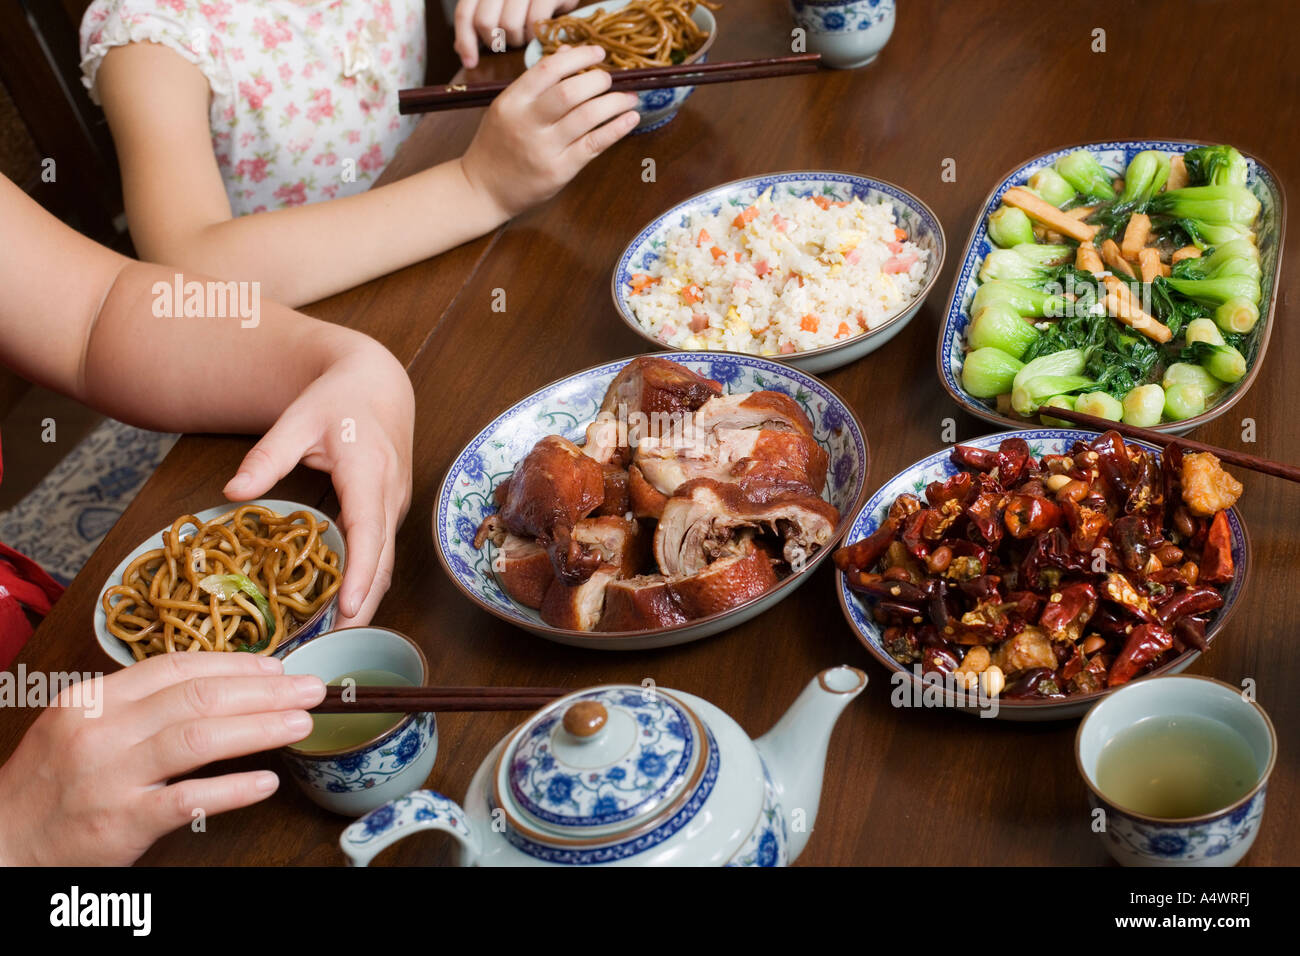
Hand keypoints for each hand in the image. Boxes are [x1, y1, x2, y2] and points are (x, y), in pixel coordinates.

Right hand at [0, 653, 324, 865]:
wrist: (2, 843)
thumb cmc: (52, 783)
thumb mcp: (82, 727)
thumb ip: (140, 704)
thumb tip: (220, 686)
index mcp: (95, 698)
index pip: (177, 667)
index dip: (235, 664)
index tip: (277, 667)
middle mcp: (101, 730)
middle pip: (198, 696)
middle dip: (264, 691)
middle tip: (310, 689)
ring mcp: (110, 775)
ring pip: (198, 738)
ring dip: (259, 728)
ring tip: (301, 723)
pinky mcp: (120, 822)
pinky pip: (187, 800)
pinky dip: (232, 789)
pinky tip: (266, 783)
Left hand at [223, 338, 413, 625]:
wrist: (381, 385)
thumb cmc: (339, 398)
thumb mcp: (297, 418)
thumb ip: (267, 456)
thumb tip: (232, 491)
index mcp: (369, 473)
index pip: (369, 532)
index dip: (361, 574)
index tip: (350, 609)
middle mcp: (390, 496)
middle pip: (383, 562)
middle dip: (364, 606)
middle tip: (334, 648)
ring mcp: (394, 507)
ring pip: (385, 564)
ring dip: (366, 601)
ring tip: (334, 640)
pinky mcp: (389, 513)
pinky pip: (380, 555)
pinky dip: (365, 584)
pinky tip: (342, 608)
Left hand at [454, 0, 580, 67]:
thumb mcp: (502, 4)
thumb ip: (481, 20)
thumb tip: (460, 48)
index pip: (465, 13)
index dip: (465, 41)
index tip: (471, 63)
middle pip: (485, 22)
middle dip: (495, 41)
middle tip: (507, 42)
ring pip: (509, 25)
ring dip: (518, 39)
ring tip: (525, 35)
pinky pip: (534, 24)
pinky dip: (535, 36)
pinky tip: (539, 33)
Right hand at [460, 45, 638, 218]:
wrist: (482, 189)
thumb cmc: (498, 145)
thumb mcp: (506, 108)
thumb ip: (535, 84)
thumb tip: (570, 53)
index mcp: (511, 101)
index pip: (548, 69)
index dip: (578, 57)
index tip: (598, 53)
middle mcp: (526, 123)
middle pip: (570, 92)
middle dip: (598, 80)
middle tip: (611, 79)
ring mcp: (544, 149)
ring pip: (587, 117)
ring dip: (614, 102)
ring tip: (628, 97)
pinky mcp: (560, 171)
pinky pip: (594, 144)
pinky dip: (616, 128)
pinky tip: (630, 119)